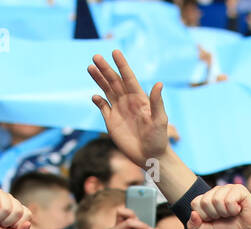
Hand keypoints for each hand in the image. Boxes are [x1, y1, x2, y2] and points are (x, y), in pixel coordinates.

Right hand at [89, 50, 169, 164]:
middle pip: (114, 81)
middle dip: (105, 69)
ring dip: (99, 79)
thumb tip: (159, 83)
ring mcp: (118, 110)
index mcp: (139, 98)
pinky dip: (98, 101)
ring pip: (106, 90)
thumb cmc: (158, 138)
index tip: (115, 52)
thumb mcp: (160, 120)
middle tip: (96, 56)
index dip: (122, 65)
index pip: (128, 77)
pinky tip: (94, 96)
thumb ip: (157, 102)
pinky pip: (103, 107)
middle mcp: (127, 101)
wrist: (150, 156)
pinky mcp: (111, 121)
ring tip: (90, 67)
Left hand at [187, 184, 250, 228]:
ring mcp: (228, 188)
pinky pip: (229, 200)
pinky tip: (239, 210)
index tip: (214, 219)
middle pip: (205, 202)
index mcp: (207, 198)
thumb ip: (195, 226)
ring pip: (216, 200)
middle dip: (214, 215)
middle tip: (225, 216)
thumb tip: (193, 214)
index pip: (195, 203)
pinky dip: (233, 210)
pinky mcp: (239, 188)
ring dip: (225, 213)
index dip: (204, 216)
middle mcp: (216, 191)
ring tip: (232, 213)